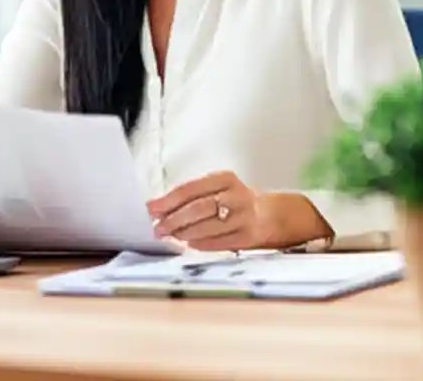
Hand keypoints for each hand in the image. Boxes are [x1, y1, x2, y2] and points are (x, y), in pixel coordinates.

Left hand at [146, 171, 331, 250]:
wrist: (271, 214)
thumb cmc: (234, 200)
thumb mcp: (217, 190)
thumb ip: (190, 197)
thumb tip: (157, 209)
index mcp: (225, 178)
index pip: (191, 188)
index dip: (168, 200)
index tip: (150, 209)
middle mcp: (236, 195)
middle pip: (198, 208)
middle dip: (174, 219)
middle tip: (157, 228)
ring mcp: (244, 216)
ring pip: (207, 226)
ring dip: (184, 233)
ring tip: (170, 236)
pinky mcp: (249, 236)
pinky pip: (219, 242)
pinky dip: (200, 243)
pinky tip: (188, 243)